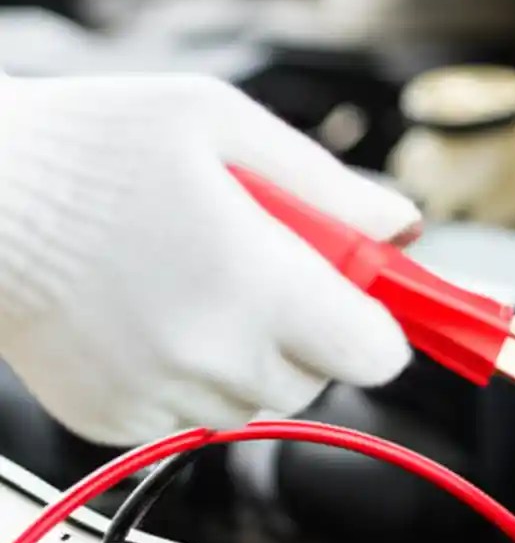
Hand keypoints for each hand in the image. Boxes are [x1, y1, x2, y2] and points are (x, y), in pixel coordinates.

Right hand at [0, 75, 421, 446]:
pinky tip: (151, 316)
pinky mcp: (112, 418)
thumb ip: (326, 184)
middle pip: (318, 378)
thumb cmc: (87, 145)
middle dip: (310, 331)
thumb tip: (400, 223)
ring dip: (250, 357)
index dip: (379, 327)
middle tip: (263, 271)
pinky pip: (188, 416)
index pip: (376, 354)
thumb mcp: (223, 125)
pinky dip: (188, 377)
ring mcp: (159, 393)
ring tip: (197, 285)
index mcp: (257, 281)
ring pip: (253, 402)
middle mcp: (213, 353)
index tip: (364, 303)